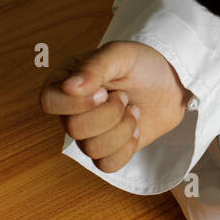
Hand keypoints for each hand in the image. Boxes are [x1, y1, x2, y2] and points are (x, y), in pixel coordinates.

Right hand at [38, 41, 192, 172]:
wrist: (170, 85)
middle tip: (125, 97)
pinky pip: (106, 165)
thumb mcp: (122, 54)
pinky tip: (136, 129)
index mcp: (65, 83)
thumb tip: (68, 87)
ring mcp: (89, 133)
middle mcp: (72, 111)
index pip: (49, 102)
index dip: (77, 103)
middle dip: (110, 114)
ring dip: (122, 129)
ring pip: (91, 149)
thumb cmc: (142, 65)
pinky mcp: (108, 151)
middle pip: (74, 129)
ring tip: (134, 110)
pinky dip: (127, 148)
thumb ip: (95, 67)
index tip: (104, 92)